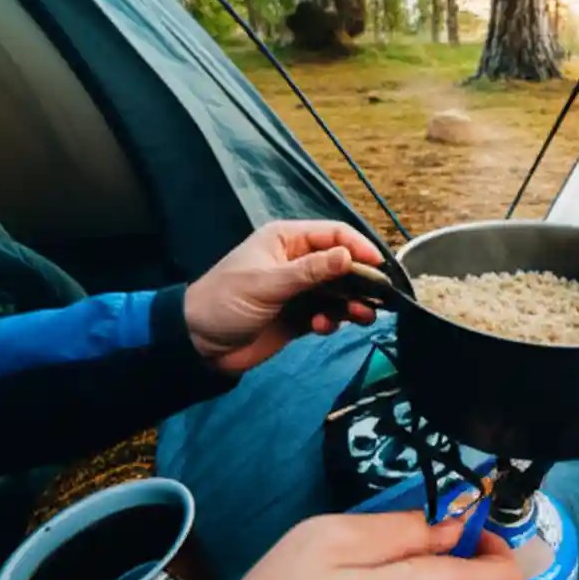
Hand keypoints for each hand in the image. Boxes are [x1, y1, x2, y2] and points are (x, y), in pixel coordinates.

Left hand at [184, 220, 385, 374]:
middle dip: (361, 280)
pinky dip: (333, 321)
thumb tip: (348, 256)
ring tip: (361, 317)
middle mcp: (297, 261)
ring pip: (340, 291)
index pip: (333, 235)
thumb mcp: (268, 283)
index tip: (379, 266)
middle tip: (378, 297)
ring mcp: (300, 290)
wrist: (199, 344)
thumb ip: (311, 271)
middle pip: (342, 264)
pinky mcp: (300, 316)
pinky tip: (323, 328)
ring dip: (352, 304)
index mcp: (286, 240)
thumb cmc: (226, 302)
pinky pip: (329, 314)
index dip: (358, 247)